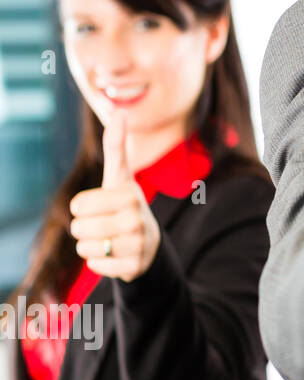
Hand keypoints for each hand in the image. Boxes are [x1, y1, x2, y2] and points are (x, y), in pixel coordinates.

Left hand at [68, 109, 160, 281]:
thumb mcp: (119, 177)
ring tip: (109, 240)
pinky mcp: (134, 267)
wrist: (150, 243)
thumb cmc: (125, 204)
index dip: (83, 206)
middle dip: (84, 228)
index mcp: (129, 195)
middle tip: (103, 225)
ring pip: (85, 248)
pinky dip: (100, 263)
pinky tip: (115, 255)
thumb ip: (116, 146)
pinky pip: (95, 267)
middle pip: (78, 228)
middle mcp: (136, 220)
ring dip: (90, 246)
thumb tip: (118, 112)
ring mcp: (137, 245)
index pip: (78, 204)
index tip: (100, 204)